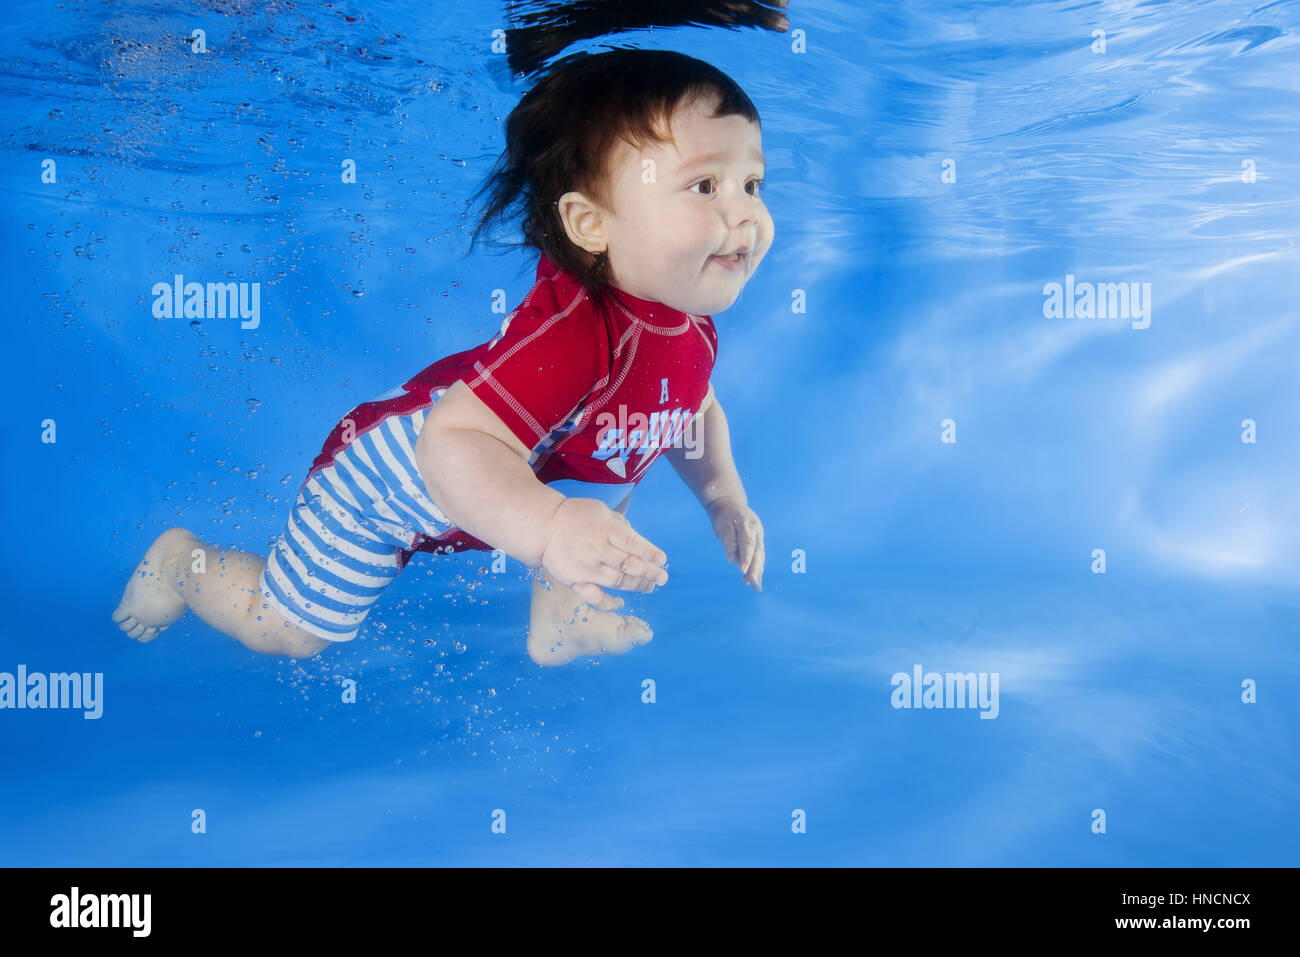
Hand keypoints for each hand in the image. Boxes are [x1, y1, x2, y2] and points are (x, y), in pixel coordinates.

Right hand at [539, 497, 668, 610]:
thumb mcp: (601, 510)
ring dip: (637, 586)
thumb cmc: (575, 516)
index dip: (650, 553)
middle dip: (650, 573)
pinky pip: (595, 598)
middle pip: (629, 565)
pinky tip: (621, 603)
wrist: (544, 527)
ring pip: (618, 582)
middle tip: (662, 578)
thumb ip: (620, 525)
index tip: (662, 560)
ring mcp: (587, 568)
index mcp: (606, 529)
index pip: (633, 543)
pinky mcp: (576, 582)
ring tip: (649, 586)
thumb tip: (635, 540)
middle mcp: (598, 550)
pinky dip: (609, 604)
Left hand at [706, 496, 763, 590]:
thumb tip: (734, 560)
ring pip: (760, 556)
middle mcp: (756, 531)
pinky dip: (757, 568)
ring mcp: (759, 536)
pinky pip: (759, 556)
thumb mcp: (721, 526)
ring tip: (755, 588)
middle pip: (757, 552)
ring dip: (758, 572)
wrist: (731, 504)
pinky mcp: (758, 541)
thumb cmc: (724, 516)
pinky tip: (755, 581)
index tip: (742, 570)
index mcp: (747, 524)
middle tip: (752, 584)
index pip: (747, 543)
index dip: (746, 557)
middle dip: (755, 569)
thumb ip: (728, 542)